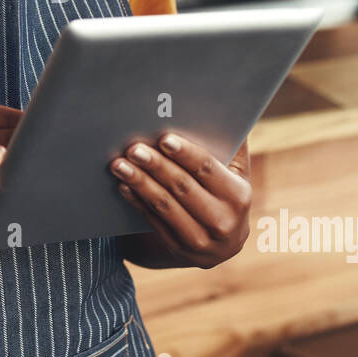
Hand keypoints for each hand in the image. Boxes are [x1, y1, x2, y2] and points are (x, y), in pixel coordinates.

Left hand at [109, 134, 251, 269]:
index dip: (185, 153)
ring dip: (139, 182)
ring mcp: (199, 240)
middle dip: (155, 166)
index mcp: (238, 196)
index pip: (208, 169)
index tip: (164, 139)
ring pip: (164, 205)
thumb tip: (225, 108)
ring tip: (119, 164)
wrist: (223, 246)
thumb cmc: (227, 195)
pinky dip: (136, 201)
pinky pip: (153, 220)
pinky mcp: (178, 248)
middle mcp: (222, 222)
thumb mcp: (237, 174)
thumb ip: (233, 145)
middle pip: (182, 187)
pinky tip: (123, 184)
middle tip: (133, 148)